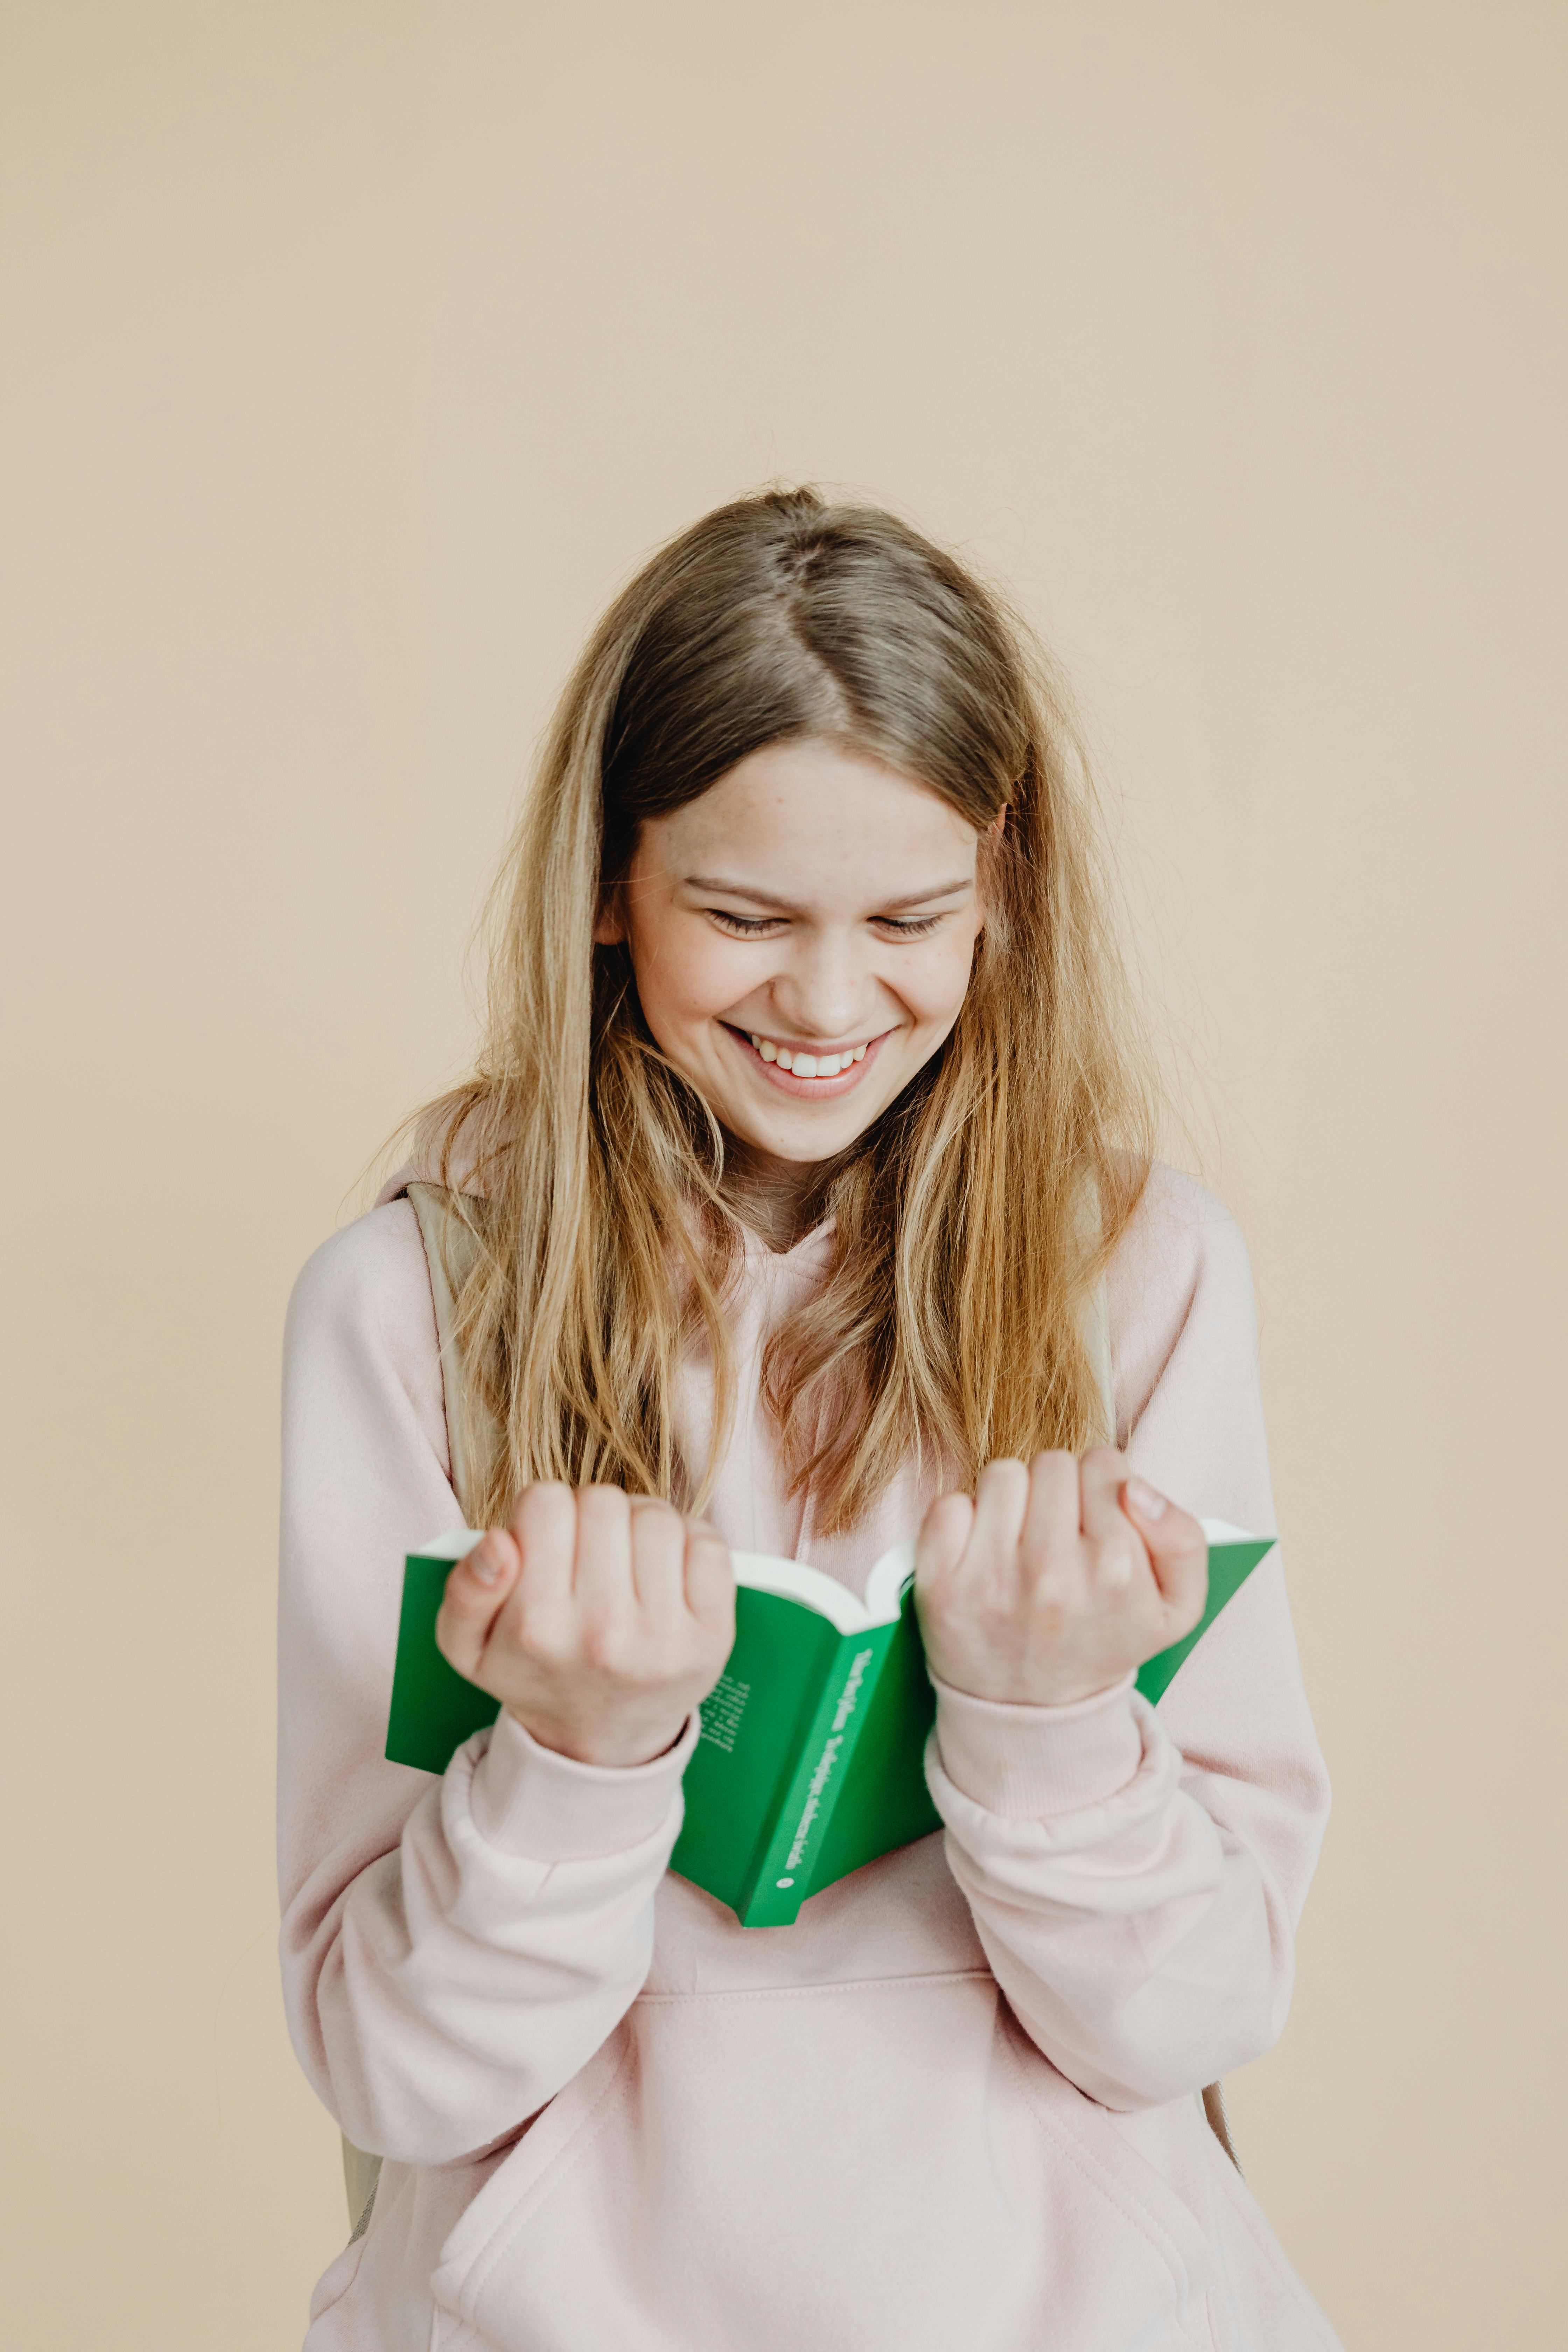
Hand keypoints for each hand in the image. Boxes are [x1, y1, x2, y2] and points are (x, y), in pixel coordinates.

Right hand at [436, 1483, 735, 1767]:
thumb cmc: (536, 1675)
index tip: (546, 1546)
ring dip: (639, 1524)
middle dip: (591, 1517)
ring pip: (656, 1516)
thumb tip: (498, 1541)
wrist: (599, 1741)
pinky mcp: (713, 1636)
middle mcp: (603, 1633)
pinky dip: (689, 1542)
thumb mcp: (469, 1646)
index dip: (542, 1514)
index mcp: (538, 1628)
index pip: (544, 1501)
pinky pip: (707, 1543)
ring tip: (626, 1560)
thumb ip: (464, 1589)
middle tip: (587, 1554)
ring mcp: (664, 1636)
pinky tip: (665, 1571)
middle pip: (603, 1502)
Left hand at [913, 1449, 1206, 1709]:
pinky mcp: (940, 1587)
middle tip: (1059, 1537)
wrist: (1035, 1714)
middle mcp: (1050, 1573)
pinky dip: (964, 1521)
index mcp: (1113, 1570)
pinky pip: (949, 1504)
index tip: (1096, 1525)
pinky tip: (984, 1554)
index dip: (1102, 1488)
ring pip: (1002, 1475)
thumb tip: (1133, 1487)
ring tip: (1022, 1544)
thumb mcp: (1176, 1606)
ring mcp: (989, 1579)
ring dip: (1013, 1500)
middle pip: (1052, 1463)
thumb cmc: (1104, 1643)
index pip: (1103, 1463)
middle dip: (1058, 1491)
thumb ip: (1181, 1536)